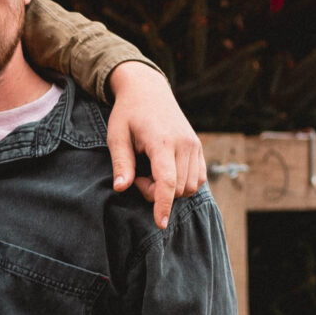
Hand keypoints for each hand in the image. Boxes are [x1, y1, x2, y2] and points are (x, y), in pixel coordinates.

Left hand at [105, 61, 203, 228]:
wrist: (148, 90)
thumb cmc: (127, 113)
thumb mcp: (116, 135)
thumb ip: (121, 163)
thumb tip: (121, 189)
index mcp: (163, 141)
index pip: (168, 181)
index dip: (163, 205)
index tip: (160, 224)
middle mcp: (184, 144)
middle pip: (178, 188)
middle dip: (157, 193)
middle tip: (137, 177)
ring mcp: (195, 145)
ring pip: (191, 187)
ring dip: (171, 190)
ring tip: (150, 173)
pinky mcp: (199, 147)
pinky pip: (198, 178)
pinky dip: (184, 184)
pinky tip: (165, 173)